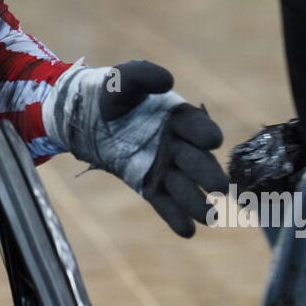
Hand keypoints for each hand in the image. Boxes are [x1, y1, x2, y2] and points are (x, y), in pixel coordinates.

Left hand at [43, 59, 225, 237]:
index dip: (204, 133)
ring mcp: (163, 166)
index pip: (197, 127)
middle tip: (220, 188)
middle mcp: (178, 144)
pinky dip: (175, 216)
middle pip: (197, 162)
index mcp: (179, 117)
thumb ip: (144, 75)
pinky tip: (187, 231)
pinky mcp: (147, 183)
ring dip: (197, 202)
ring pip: (185, 186)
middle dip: (209, 175)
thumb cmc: (111, 93)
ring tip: (208, 217)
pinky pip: (164, 201)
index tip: (212, 140)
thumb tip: (168, 82)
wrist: (84, 115)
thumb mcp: (125, 79)